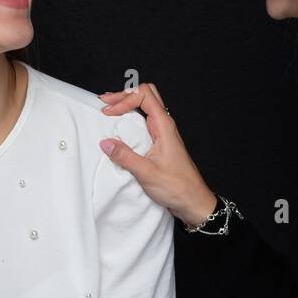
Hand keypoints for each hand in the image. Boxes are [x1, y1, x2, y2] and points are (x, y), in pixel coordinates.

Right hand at [98, 82, 217, 228]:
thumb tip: (105, 143)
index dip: (124, 99)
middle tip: (105, 102)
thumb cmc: (178, 187)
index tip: (108, 112)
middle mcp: (164, 125)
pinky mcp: (159, 143)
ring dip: (127, 106)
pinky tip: (119, 129)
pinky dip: (130, 120)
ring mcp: (162, 133)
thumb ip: (125, 156)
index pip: (144, 96)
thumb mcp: (147, 172)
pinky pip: (144, 123)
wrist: (192, 201)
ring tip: (109, 111)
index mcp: (164, 126)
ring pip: (145, 108)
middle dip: (124, 95)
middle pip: (145, 95)